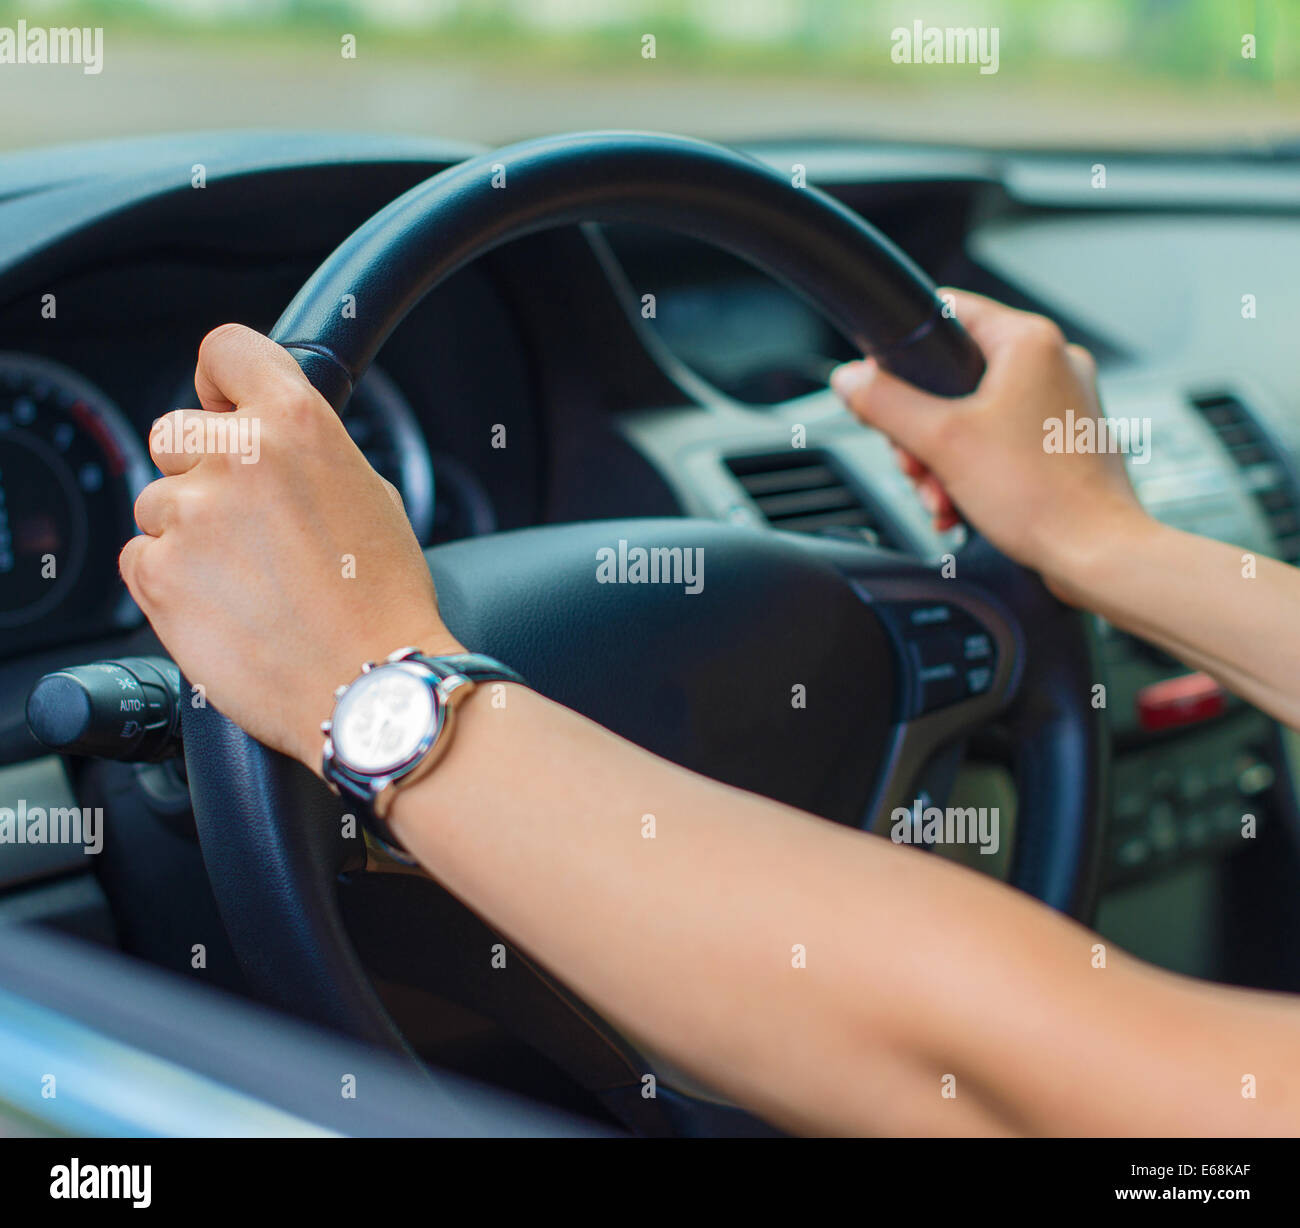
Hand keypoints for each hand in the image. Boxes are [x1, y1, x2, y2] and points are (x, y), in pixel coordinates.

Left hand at [119, 324, 462, 769]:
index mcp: (295, 424)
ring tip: (250, 579)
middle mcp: (236, 458)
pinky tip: (227, 604)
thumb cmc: (383, 599)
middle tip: (249, 521)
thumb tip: (266, 440)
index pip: (225, 349)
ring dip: (190, 531)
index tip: (223, 405)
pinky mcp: (157, 574)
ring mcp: (189, 516)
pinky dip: (174, 578)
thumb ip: (304, 451)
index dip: (220, 380)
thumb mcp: (367, 492)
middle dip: (202, 469)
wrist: (367, 684)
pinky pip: (141, 556)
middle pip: (174, 431)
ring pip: (157, 502)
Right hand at [831, 289, 1151, 601]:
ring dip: (941, 458)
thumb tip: (850, 380)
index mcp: (1029, 342)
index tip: (882, 384)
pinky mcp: (1063, 441)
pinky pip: (1000, 441)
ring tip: (939, 493)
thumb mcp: (940, 442)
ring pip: (974, 414)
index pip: (948, 312)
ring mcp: (1062, 403)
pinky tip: (959, 503)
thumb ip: (885, 404)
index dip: (904, 350)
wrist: (1095, 553)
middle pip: (954, 375)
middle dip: (921, 428)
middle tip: (914, 461)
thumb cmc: (1042, 496)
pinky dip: (971, 470)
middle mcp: (1053, 363)